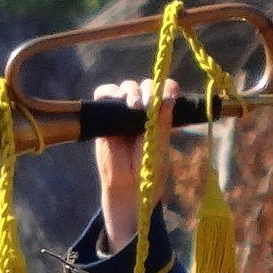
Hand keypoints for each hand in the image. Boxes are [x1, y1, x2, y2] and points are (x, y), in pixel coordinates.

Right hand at [95, 77, 177, 253]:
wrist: (129, 187)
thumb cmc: (148, 170)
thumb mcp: (159, 145)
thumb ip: (163, 122)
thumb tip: (168, 96)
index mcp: (160, 116)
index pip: (165, 92)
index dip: (167, 88)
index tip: (168, 98)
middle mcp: (143, 111)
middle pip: (146, 85)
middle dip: (148, 90)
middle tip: (148, 105)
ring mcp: (123, 113)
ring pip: (126, 87)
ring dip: (131, 91)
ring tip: (134, 105)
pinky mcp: (105, 117)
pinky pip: (103, 95)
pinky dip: (108, 92)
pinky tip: (116, 98)